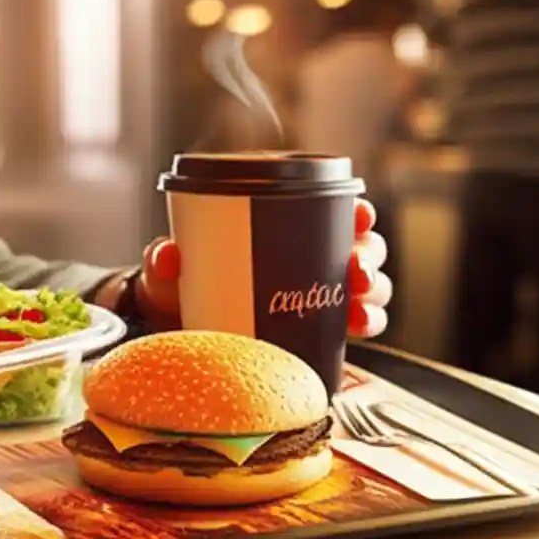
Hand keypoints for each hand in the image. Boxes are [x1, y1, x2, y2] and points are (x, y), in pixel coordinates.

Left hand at [135, 198, 390, 337]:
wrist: (182, 328)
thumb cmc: (185, 282)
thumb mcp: (173, 267)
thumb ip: (165, 258)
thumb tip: (168, 256)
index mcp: (285, 228)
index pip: (333, 210)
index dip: (356, 210)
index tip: (359, 214)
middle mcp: (312, 256)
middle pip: (362, 246)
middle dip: (369, 255)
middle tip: (355, 269)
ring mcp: (320, 293)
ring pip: (369, 284)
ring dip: (373, 292)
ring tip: (357, 302)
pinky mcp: (321, 328)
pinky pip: (358, 322)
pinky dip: (366, 322)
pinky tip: (357, 327)